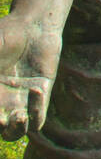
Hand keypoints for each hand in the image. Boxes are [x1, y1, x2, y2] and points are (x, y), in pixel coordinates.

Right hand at [0, 13, 61, 140]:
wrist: (33, 27)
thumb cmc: (6, 35)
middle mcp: (2, 102)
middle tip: (1, 120)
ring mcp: (21, 102)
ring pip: (16, 131)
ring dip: (16, 130)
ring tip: (19, 116)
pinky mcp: (40, 96)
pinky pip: (38, 117)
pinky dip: (36, 110)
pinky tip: (36, 90)